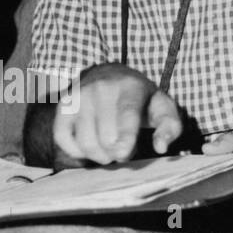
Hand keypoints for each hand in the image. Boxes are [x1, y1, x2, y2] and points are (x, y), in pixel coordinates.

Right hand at [54, 63, 182, 165]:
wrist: (110, 76)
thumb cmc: (140, 101)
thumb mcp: (162, 108)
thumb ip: (169, 127)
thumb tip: (160, 147)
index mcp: (130, 87)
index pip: (126, 114)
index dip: (125, 137)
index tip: (123, 154)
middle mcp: (101, 88)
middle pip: (106, 137)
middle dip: (118, 153)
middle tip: (124, 149)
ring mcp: (79, 96)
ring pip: (85, 142)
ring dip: (99, 156)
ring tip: (109, 150)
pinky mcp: (63, 107)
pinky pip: (62, 138)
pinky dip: (76, 151)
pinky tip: (89, 147)